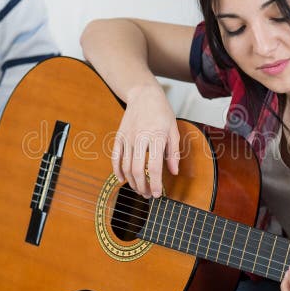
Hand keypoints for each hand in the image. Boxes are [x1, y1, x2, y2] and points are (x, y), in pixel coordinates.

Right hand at [112, 83, 179, 197]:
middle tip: (148, 195)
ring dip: (132, 181)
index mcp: (157, 137)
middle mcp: (140, 138)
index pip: (155, 166)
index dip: (156, 183)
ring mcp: (127, 137)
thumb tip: (173, 172)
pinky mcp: (119, 136)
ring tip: (139, 190)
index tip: (158, 194)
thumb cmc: (161, 112)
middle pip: (138, 169)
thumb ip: (173, 152)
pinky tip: (122, 180)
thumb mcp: (173, 130)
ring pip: (126, 166)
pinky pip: (115, 157)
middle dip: (143, 186)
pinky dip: (117, 170)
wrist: (144, 95)